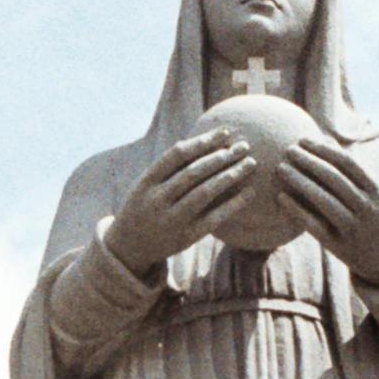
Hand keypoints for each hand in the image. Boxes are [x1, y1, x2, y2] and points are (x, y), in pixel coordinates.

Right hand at [104, 129, 254, 274]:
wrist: (129, 246)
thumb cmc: (144, 205)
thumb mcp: (146, 184)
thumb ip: (170, 167)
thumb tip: (206, 141)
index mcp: (147, 181)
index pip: (177, 154)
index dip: (203, 142)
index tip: (225, 132)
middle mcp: (158, 200)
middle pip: (194, 172)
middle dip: (221, 156)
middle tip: (244, 146)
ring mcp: (171, 220)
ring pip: (204, 193)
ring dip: (230, 176)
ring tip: (249, 163)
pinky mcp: (185, 238)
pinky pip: (213, 219)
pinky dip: (233, 204)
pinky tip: (249, 192)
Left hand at [279, 138, 378, 285]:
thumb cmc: (376, 218)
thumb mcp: (375, 194)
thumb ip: (353, 172)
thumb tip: (324, 140)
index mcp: (376, 191)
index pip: (347, 163)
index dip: (323, 149)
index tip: (303, 140)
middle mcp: (366, 207)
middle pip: (333, 178)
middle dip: (308, 161)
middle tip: (287, 149)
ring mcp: (353, 228)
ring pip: (323, 200)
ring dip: (299, 181)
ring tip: (280, 168)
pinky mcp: (340, 246)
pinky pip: (314, 225)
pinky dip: (296, 210)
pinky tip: (281, 197)